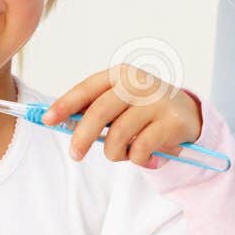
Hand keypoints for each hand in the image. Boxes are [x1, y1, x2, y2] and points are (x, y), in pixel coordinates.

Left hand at [41, 67, 202, 164]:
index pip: (87, 88)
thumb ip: (94, 109)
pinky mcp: (172, 122)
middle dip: (81, 137)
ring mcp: (157, 101)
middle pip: (99, 113)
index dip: (65, 105)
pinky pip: (139, 150)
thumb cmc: (143, 110)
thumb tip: (56, 121)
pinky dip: (137, 160)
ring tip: (124, 154)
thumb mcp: (120, 102)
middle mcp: (139, 83)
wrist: (187, 114)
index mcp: (121, 74)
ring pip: (118, 136)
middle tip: (75, 155)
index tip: (47, 120)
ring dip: (115, 153)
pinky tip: (146, 156)